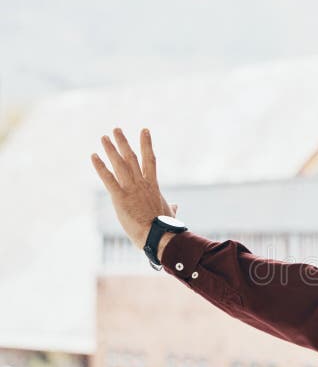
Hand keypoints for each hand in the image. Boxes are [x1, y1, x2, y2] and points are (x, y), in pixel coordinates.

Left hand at [91, 128, 177, 249]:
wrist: (159, 236)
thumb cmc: (166, 228)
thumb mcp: (169, 214)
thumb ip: (171, 207)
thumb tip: (176, 206)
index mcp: (153, 186)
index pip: (150, 160)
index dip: (146, 144)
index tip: (144, 131)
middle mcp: (142, 184)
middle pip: (131, 157)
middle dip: (124, 142)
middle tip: (116, 129)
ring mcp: (131, 189)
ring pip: (120, 164)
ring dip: (111, 150)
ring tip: (104, 137)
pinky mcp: (120, 198)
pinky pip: (108, 179)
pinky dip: (100, 167)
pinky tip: (93, 156)